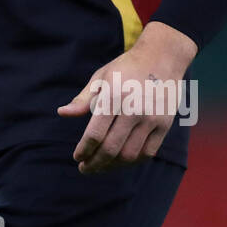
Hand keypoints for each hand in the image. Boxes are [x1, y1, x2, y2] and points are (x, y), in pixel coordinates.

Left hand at [57, 21, 197, 175]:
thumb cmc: (125, 68)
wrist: (162, 57)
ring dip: (112, 166)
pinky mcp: (164, 124)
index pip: (95, 134)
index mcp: (114, 96)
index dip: (84, 150)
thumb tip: (62, 113)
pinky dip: (132, 161)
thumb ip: (83, 99)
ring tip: (101, 166)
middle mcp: (133, 109)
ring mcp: (151, 118)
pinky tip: (120, 161)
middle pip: (111, 148)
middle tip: (85, 168)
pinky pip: (147, 152)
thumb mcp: (101, 78)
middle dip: (94, 163)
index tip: (77, 157)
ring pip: (129, 155)